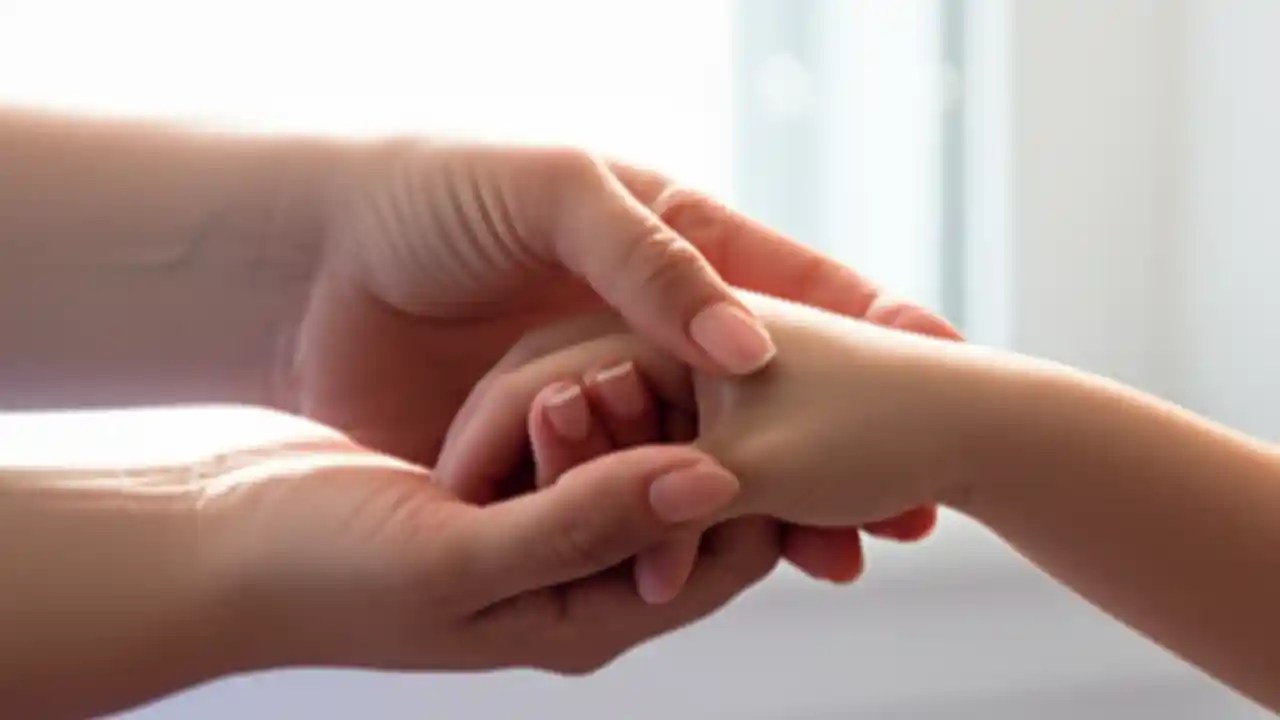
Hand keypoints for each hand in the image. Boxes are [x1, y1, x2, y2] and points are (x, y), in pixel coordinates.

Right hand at [1, 408, 776, 717]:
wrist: (213, 545)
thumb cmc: (321, 571)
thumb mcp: (459, 557)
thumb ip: (584, 523)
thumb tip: (715, 484)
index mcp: (578, 619)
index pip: (715, 562)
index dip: (766, 494)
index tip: (792, 413)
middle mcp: (570, 579)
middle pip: (687, 515)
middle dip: (721, 444)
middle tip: (753, 367)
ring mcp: (533, 528)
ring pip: (633, 465)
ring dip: (656, 410)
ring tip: (689, 345)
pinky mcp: (497, 482)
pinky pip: (574, 436)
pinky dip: (594, 396)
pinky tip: (607, 342)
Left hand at [292, 140, 956, 577]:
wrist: (302, 267)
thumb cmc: (430, 200)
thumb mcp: (558, 196)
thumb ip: (653, 265)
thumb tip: (750, 350)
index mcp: (660, 248)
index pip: (791, 287)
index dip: (875, 326)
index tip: (948, 374)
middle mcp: (643, 328)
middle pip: (772, 395)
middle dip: (850, 448)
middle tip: (914, 508)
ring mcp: (600, 398)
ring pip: (716, 459)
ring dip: (785, 507)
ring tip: (849, 555)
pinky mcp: (548, 456)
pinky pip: (633, 500)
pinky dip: (688, 534)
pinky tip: (745, 566)